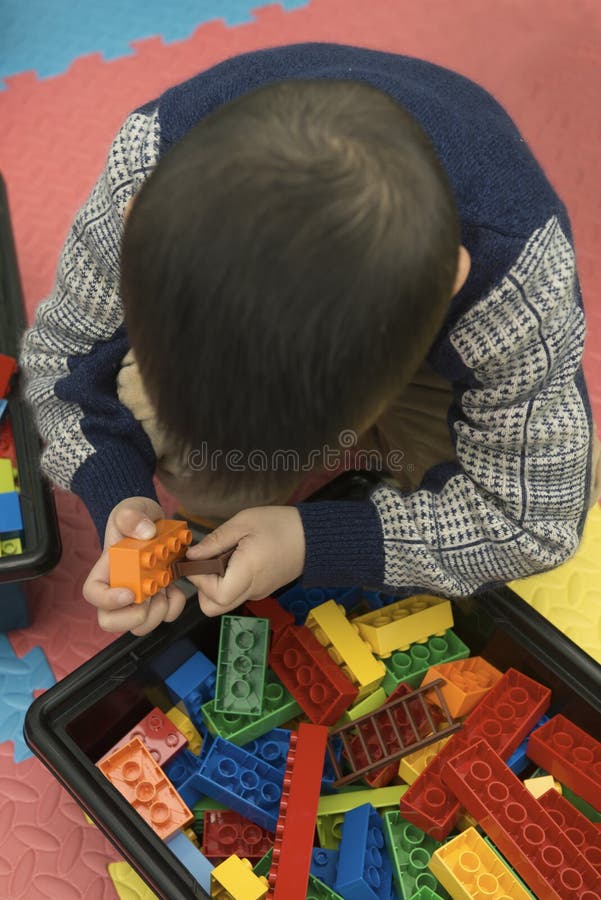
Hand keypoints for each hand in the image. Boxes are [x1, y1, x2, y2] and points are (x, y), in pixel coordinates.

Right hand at [83, 497, 186, 634]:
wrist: (152, 523)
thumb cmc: (135, 519)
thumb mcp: (131, 508)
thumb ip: (132, 517)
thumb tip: (145, 533)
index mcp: (106, 569)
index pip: (93, 593)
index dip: (107, 600)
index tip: (129, 593)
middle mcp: (118, 588)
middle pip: (111, 621)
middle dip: (133, 617)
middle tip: (151, 596)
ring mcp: (138, 597)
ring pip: (139, 625)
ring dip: (156, 613)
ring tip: (165, 587)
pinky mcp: (157, 599)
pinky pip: (165, 616)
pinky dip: (174, 607)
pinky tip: (175, 588)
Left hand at [185, 506, 304, 616]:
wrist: (314, 536)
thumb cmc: (281, 526)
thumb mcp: (243, 523)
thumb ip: (215, 541)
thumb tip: (192, 555)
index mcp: (248, 574)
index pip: (214, 596)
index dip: (199, 580)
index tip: (198, 559)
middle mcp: (252, 590)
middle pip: (214, 607)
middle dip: (203, 588)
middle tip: (207, 562)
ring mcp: (258, 592)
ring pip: (225, 601)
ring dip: (215, 584)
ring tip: (224, 555)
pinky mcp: (262, 589)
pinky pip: (238, 592)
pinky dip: (229, 581)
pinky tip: (236, 558)